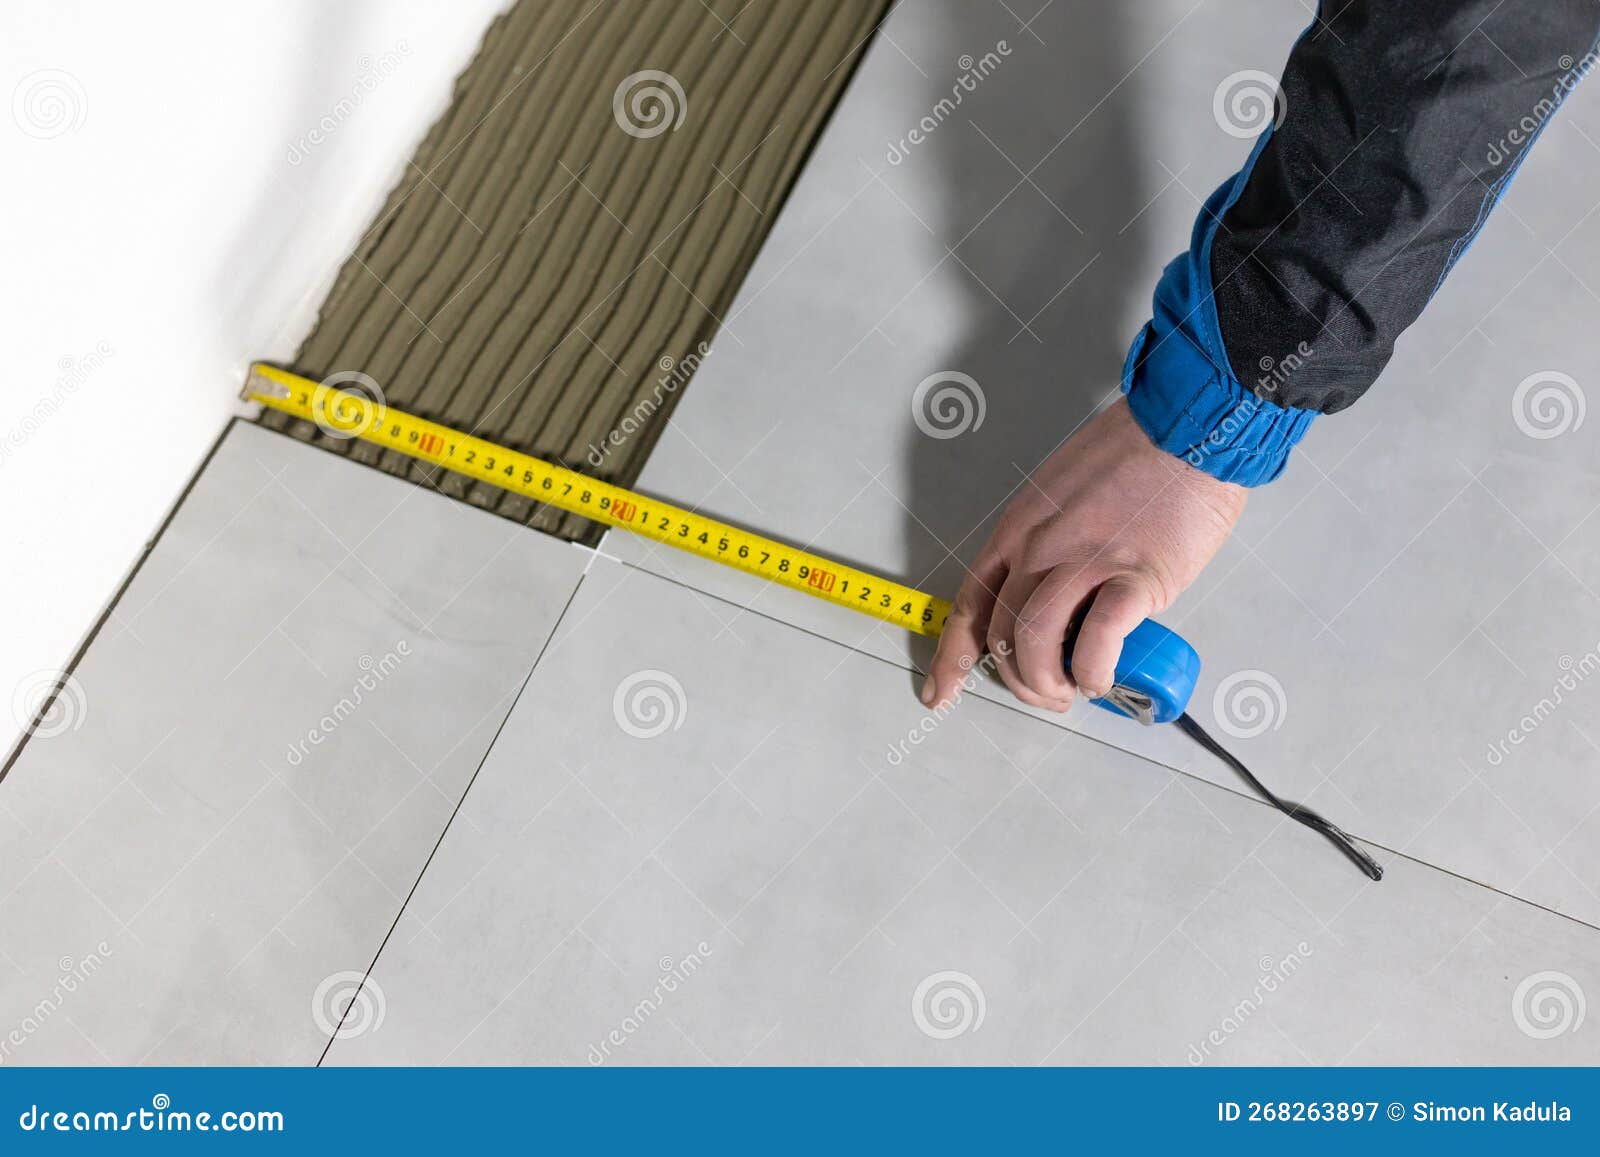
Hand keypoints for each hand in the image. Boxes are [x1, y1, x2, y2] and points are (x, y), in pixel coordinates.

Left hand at [923, 396, 1244, 711]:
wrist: (1186, 429)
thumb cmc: (1133, 455)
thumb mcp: (1061, 493)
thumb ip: (1047, 544)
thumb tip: (1053, 599)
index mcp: (1018, 528)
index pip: (971, 603)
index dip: (951, 656)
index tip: (939, 692)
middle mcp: (1039, 547)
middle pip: (1001, 633)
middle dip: (1018, 678)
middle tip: (1046, 692)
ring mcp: (1084, 560)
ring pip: (1035, 642)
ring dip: (1050, 682)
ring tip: (1075, 688)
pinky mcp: (1133, 575)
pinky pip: (1097, 642)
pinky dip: (1094, 672)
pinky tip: (1102, 677)